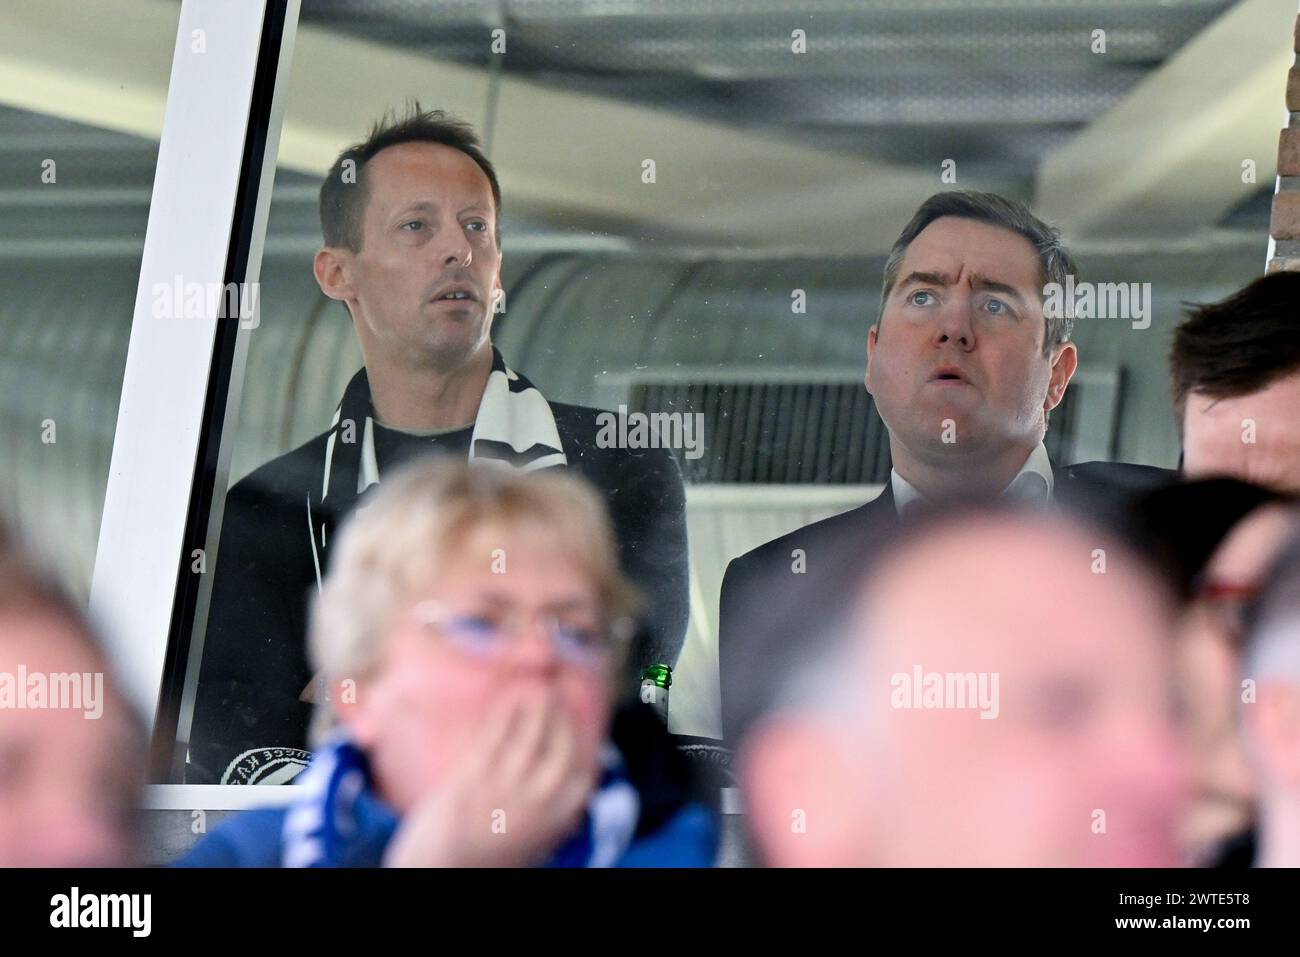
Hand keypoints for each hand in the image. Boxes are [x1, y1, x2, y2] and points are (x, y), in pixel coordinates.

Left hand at [383, 688, 597, 867]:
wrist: (439, 875)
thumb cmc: (482, 861)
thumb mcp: (529, 845)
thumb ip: (547, 816)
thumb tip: (565, 786)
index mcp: (551, 823)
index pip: (581, 777)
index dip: (582, 746)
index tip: (577, 728)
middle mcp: (533, 805)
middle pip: (558, 751)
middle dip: (561, 719)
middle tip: (558, 697)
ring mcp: (501, 791)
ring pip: (527, 739)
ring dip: (535, 709)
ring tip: (538, 690)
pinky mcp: (469, 781)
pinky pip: (494, 739)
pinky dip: (505, 714)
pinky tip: (509, 698)